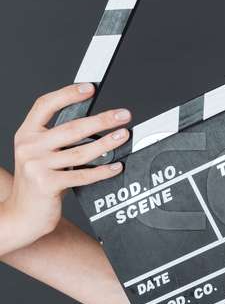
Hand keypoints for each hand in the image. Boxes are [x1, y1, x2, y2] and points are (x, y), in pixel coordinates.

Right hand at [2, 84, 130, 251]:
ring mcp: (36, 166)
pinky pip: (81, 175)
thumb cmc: (37, 181)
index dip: (67, 94)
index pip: (45, 105)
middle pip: (71, 127)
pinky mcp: (47, 185)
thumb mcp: (39, 154)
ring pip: (80, 151)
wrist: (22, 215)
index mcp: (26, 134)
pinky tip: (115, 165)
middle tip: (123, 115)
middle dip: (101, 120)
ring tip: (123, 136)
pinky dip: (102, 170)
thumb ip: (58, 138)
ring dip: (107, 143)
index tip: (90, 88)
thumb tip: (95, 122)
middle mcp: (28, 147)